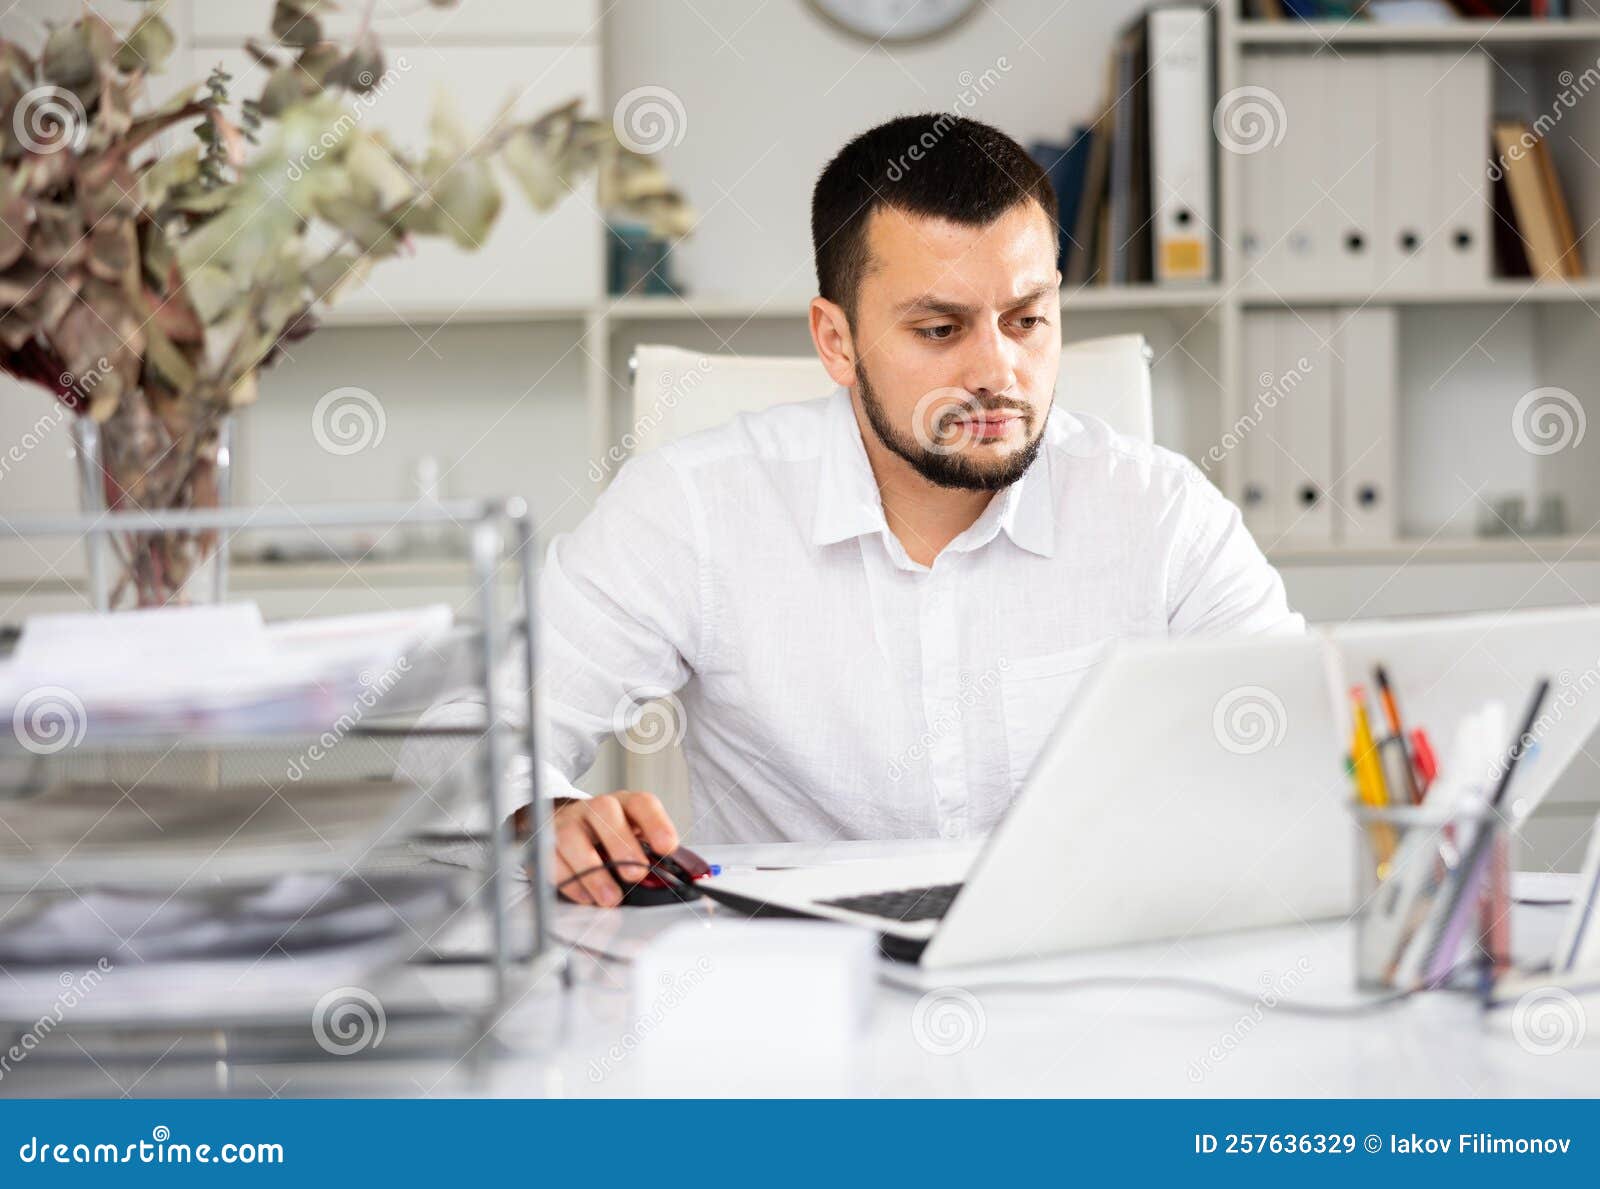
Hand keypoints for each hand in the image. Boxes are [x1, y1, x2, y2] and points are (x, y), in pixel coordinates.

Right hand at [548, 792, 678, 906]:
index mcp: (623, 804)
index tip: (667, 848)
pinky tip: (586, 897)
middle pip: (605, 812)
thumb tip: (682, 876)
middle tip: (635, 874)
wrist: (562, 825)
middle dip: (621, 845)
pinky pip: (551, 860)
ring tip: (611, 898)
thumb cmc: (605, 836)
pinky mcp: (544, 843)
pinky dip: (570, 882)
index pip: (642, 803)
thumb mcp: (632, 838)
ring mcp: (566, 823)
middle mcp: (594, 808)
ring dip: (593, 871)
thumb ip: (652, 853)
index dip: (656, 823)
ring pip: (573, 837)